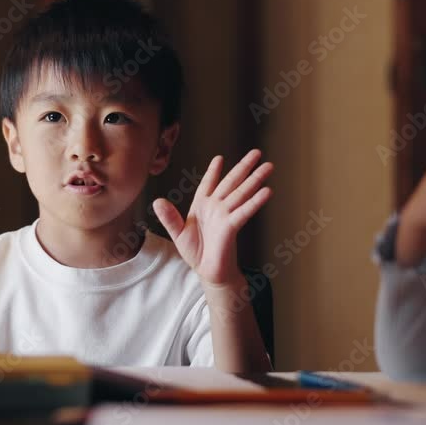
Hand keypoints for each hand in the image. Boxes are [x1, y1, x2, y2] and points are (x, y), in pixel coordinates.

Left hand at [153, 149, 273, 286]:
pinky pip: (244, 211)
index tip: (219, 158)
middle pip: (231, 182)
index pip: (208, 184)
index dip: (214, 172)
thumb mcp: (177, 233)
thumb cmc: (195, 252)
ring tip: (268, 166)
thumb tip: (157, 201)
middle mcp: (216, 207)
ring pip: (242, 193)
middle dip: (244, 167)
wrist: (207, 272)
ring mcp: (225, 215)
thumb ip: (169, 217)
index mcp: (202, 206)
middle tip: (257, 152)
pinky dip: (254, 202)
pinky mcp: (232, 227)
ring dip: (255, 179)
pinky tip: (266, 191)